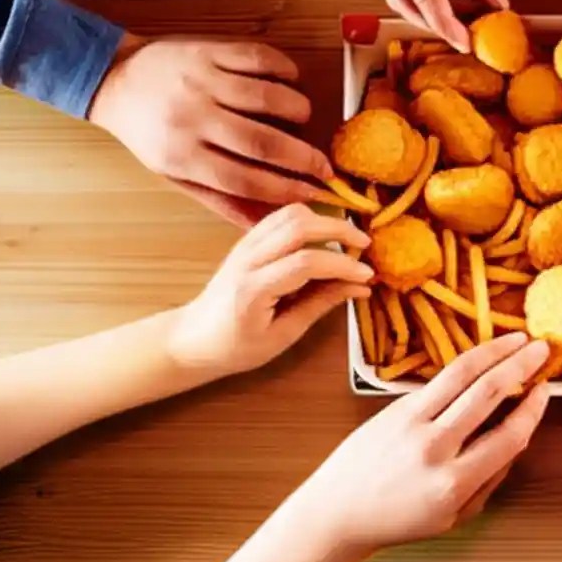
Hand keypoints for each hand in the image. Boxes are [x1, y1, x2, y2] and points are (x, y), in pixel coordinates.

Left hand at [89, 35, 333, 227]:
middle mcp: (194, 120)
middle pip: (264, 143)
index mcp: (184, 157)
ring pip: (268, 98)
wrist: (114, 82)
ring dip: (298, 110)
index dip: (288, 190)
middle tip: (325, 165)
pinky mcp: (208, 51)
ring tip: (303, 118)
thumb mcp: (177, 175)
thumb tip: (265, 223)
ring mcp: (202, 81)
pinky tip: (291, 81)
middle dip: (304, 158)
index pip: (247, 181)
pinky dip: (285, 70)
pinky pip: (260, 58)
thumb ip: (222, 200)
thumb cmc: (151, 134)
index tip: (316, 194)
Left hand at [168, 204, 372, 375]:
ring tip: (348, 238)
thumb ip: (320, 305)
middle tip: (365, 245)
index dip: (342, 265)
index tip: (367, 276)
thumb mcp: (283, 335)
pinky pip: (281, 217)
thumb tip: (359, 288)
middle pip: (299, 226)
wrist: (194, 337)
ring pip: (290, 214)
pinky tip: (324, 234)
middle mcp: (248, 259)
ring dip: (323, 220)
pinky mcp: (247, 239)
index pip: (306, 263)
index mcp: (254, 289)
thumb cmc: (237, 346)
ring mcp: (245, 244)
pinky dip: (308, 219)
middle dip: (338, 230)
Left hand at [286, 335, 550, 555]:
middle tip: (541, 348)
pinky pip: (437, 380)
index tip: (546, 390)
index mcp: (453, 483)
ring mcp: (411, 422)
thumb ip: (490, 479)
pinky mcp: (395, 406)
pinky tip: (482, 357)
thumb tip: (518, 438)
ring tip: (517, 338)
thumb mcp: (455, 515)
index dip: (533, 410)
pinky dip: (465, 365)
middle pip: (488, 393)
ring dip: (495, 350)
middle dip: (521, 365)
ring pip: (461, 374)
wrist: (339, 509)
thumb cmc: (398, 518)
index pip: (508, 436)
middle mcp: (433, 448)